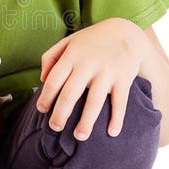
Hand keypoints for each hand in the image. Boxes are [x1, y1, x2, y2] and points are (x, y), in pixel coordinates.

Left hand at [36, 18, 146, 139]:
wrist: (126, 31)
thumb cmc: (92, 40)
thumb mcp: (69, 41)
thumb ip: (50, 57)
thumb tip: (41, 79)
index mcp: (72, 56)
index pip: (54, 80)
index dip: (46, 97)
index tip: (41, 110)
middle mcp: (88, 65)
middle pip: (71, 94)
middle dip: (61, 114)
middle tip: (54, 128)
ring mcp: (107, 72)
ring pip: (94, 101)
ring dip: (86, 121)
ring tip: (79, 137)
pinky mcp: (124, 79)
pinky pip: (120, 102)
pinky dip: (117, 118)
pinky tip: (112, 133)